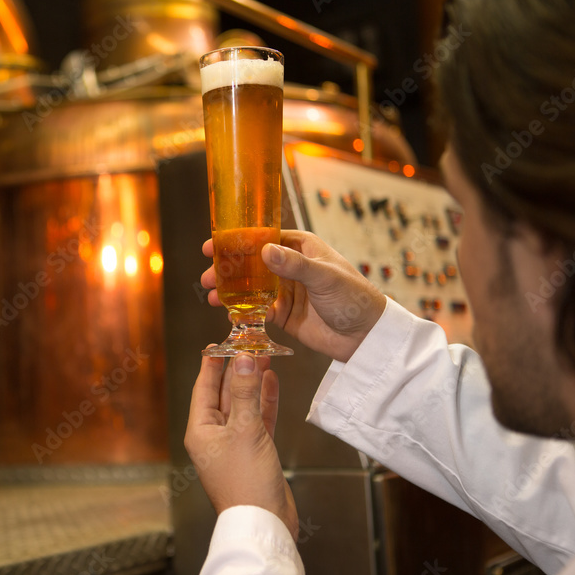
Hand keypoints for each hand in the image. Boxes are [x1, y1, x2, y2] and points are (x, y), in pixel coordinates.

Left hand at [184, 351, 297, 538]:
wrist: (264, 523)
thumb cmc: (246, 484)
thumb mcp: (245, 431)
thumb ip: (246, 393)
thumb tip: (244, 361)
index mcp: (201, 431)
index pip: (204, 388)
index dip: (212, 364)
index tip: (219, 343)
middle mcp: (215, 436)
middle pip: (224, 394)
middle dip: (236, 370)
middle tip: (247, 345)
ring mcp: (235, 444)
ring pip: (243, 405)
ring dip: (252, 383)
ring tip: (263, 357)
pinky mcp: (255, 451)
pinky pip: (258, 419)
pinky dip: (265, 402)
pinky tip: (271, 383)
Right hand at [201, 231, 385, 362]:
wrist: (367, 336)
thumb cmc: (354, 298)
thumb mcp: (325, 277)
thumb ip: (294, 265)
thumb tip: (264, 251)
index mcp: (302, 247)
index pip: (264, 238)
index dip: (238, 240)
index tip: (214, 245)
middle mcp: (291, 267)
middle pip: (252, 263)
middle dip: (228, 269)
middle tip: (207, 276)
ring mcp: (287, 291)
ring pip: (251, 287)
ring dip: (231, 291)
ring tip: (212, 297)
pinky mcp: (285, 315)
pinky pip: (258, 311)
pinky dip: (242, 312)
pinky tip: (228, 313)